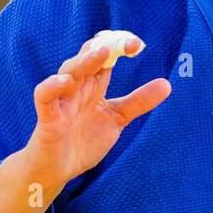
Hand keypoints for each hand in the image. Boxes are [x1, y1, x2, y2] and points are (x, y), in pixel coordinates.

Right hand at [23, 37, 170, 191]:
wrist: (57, 169)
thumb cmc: (83, 139)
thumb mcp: (117, 118)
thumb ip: (139, 101)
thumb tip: (167, 84)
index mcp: (93, 86)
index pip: (105, 57)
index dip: (119, 46)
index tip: (138, 44)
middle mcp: (77, 88)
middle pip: (88, 58)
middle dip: (106, 47)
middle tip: (128, 43)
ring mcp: (61, 101)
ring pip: (68, 72)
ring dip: (84, 61)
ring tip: (101, 52)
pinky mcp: (48, 119)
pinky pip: (44, 98)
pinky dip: (51, 87)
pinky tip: (65, 82)